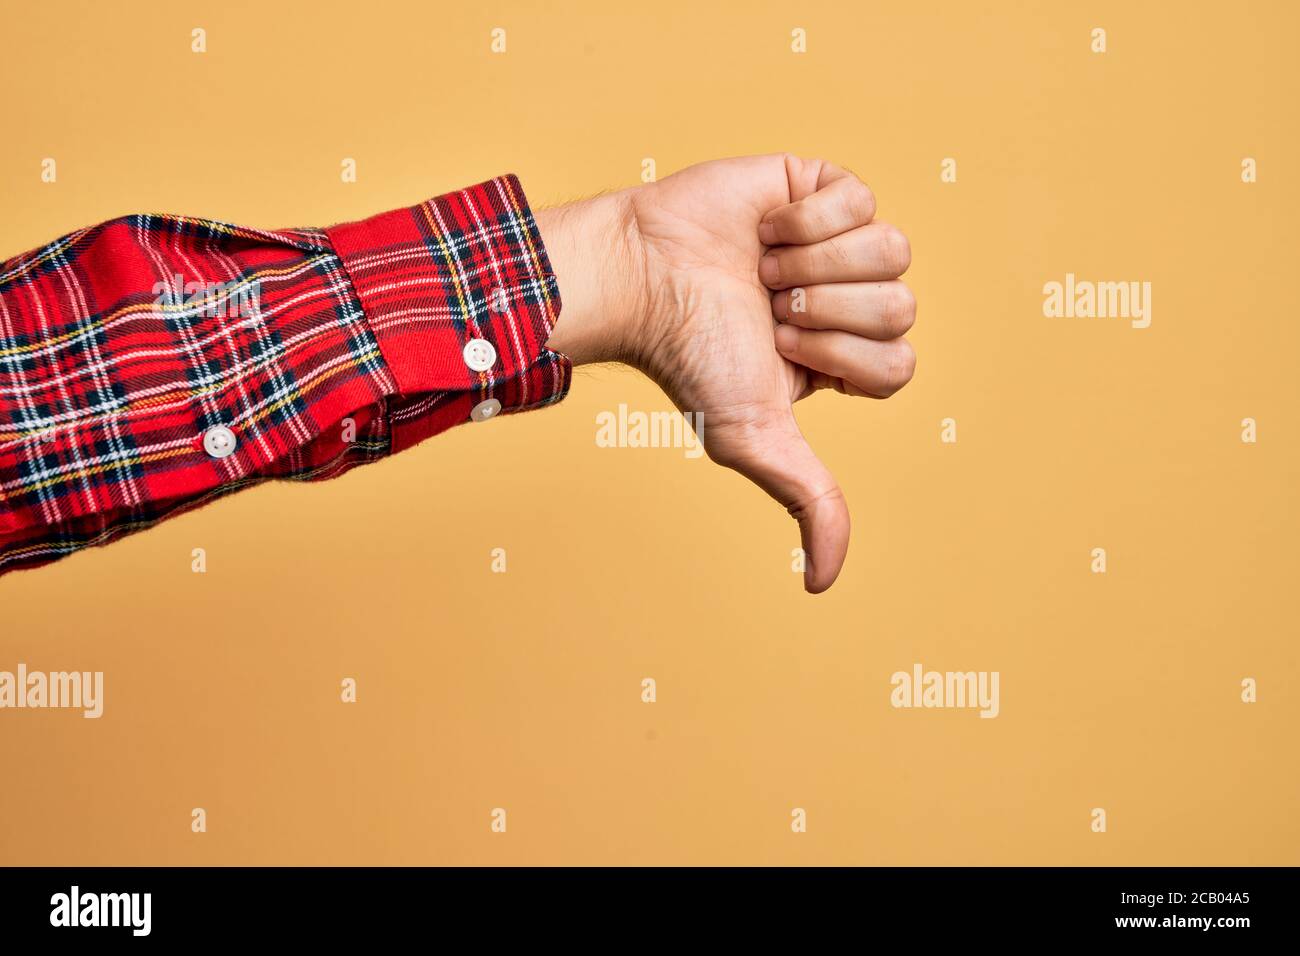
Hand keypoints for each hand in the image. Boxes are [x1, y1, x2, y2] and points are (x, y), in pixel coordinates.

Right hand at [540, 154, 915, 592]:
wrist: (644, 276)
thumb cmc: (691, 357)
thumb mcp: (754, 438)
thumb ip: (808, 502)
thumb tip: (823, 584)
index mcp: (845, 359)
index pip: (899, 365)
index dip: (840, 359)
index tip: (778, 352)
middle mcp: (851, 302)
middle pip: (902, 307)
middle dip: (825, 312)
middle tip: (768, 309)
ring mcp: (841, 242)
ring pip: (892, 249)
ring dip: (816, 265)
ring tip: (765, 269)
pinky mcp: (822, 187)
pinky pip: (860, 196)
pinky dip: (806, 218)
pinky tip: (765, 230)